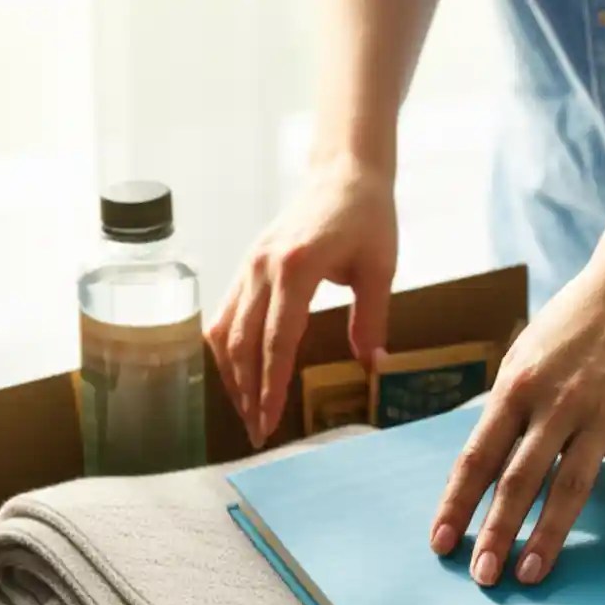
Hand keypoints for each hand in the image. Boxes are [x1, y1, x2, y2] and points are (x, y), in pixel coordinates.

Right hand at [206, 159, 396, 447]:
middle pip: (242, 343)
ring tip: (246, 411)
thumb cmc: (368, 217)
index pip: (276, 340)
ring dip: (232, 376)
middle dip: (247, 393)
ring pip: (225, 332)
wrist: (343, 172)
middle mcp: (262, 268)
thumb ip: (372, 319)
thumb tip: (372, 366)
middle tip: (257, 432)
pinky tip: (237, 375)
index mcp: (296, 267)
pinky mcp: (245, 266)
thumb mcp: (380, 267)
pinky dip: (226, 350)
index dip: (270, 386)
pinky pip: (224, 315)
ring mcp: (248, 265)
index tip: (269, 422)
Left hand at [428, 260, 604, 585]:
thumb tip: (486, 460)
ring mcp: (598, 412)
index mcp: (514, 388)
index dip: (456, 503)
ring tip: (531, 574)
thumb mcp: (523, 355)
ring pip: (570, 484)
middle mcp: (552, 403)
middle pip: (517, 478)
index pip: (477, 457)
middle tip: (482, 575)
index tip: (440, 541)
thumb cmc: (573, 322)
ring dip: (548, 534)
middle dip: (496, 531)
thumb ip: (507, 408)